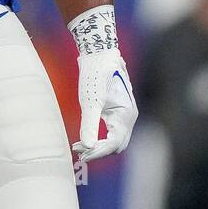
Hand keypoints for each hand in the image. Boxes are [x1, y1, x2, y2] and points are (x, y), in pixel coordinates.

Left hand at [72, 47, 137, 161]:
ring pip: (115, 141)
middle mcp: (128, 117)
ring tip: (78, 147)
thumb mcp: (90, 100)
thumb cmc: (95, 74)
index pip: (114, 143)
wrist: (99, 54)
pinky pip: (111, 133)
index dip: (97, 152)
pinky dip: (99, 139)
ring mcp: (124, 115)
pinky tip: (85, 139)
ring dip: (99, 147)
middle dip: (98, 152)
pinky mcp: (117, 112)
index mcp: (126, 115)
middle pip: (117, 146)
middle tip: (78, 152)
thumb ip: (89, 124)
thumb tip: (86, 146)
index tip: (80, 154)